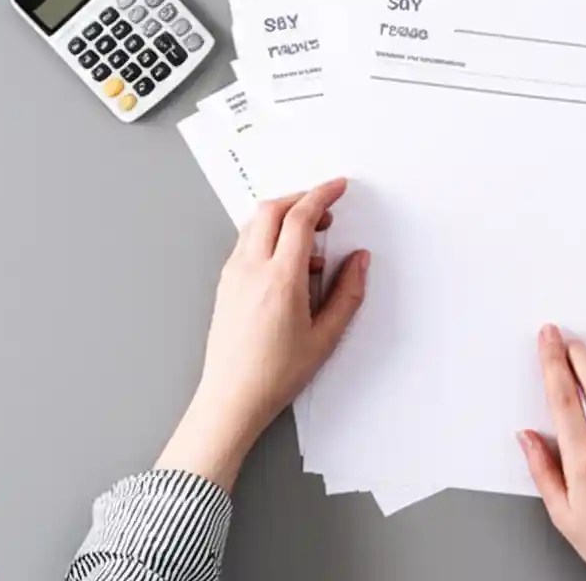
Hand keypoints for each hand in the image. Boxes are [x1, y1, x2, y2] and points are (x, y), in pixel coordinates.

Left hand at [156, 178, 368, 490]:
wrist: (231, 398)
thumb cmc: (276, 374)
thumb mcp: (326, 337)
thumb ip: (348, 293)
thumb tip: (359, 261)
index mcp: (280, 280)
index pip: (300, 219)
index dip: (322, 195)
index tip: (339, 186)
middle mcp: (251, 270)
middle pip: (272, 209)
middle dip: (301, 199)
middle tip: (327, 210)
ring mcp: (233, 275)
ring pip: (255, 223)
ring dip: (284, 218)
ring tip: (312, 243)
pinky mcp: (225, 284)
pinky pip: (247, 244)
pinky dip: (270, 237)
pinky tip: (289, 264)